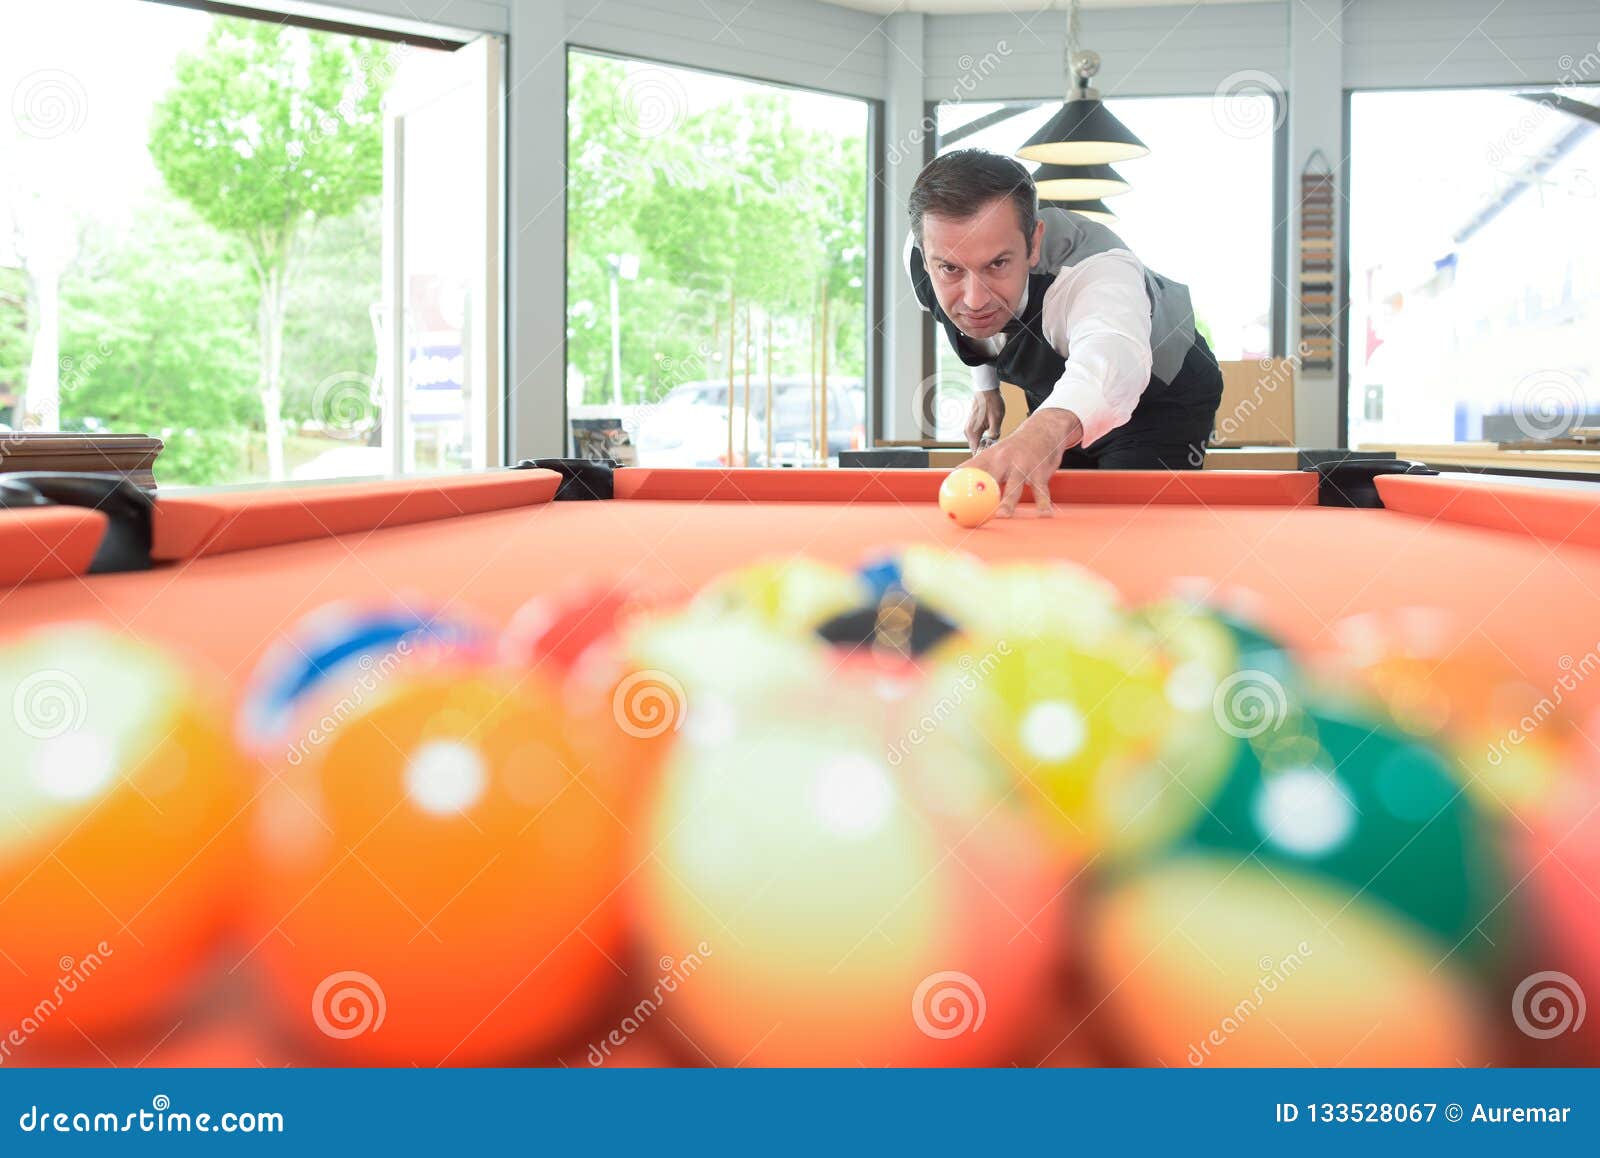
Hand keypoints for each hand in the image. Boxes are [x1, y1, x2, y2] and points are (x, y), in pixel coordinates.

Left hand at [960, 408, 1081, 517]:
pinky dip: (1043, 503)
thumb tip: (956, 484)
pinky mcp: (1040, 472)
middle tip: (971, 510)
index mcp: (990, 457)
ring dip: (1008, 502)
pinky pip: (1041, 490)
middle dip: (980, 493)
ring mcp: (1022, 465)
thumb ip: (980, 470)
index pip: (969, 469)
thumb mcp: (995, 454)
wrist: (1043, 430)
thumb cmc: (1014, 448)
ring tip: (1003, 515)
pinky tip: (1044, 514)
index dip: (957, 481)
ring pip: (1015, 486)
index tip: (948, 496)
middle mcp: (1004, 460)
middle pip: (990, 479)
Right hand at [964, 390, 1005, 452]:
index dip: (984, 456)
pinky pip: (977, 437)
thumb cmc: (991, 402)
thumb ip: (994, 434)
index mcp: (972, 432)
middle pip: (976, 448)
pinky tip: (993, 436)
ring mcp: (969, 429)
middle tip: (997, 448)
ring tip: (996, 441)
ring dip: (985, 444)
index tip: (993, 456)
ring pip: (977, 443)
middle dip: (986, 450)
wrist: (986, 390)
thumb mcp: (996, 419)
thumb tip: (993, 444)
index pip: (975, 452)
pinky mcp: (972, 426)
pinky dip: (984, 439)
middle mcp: (968, 432)